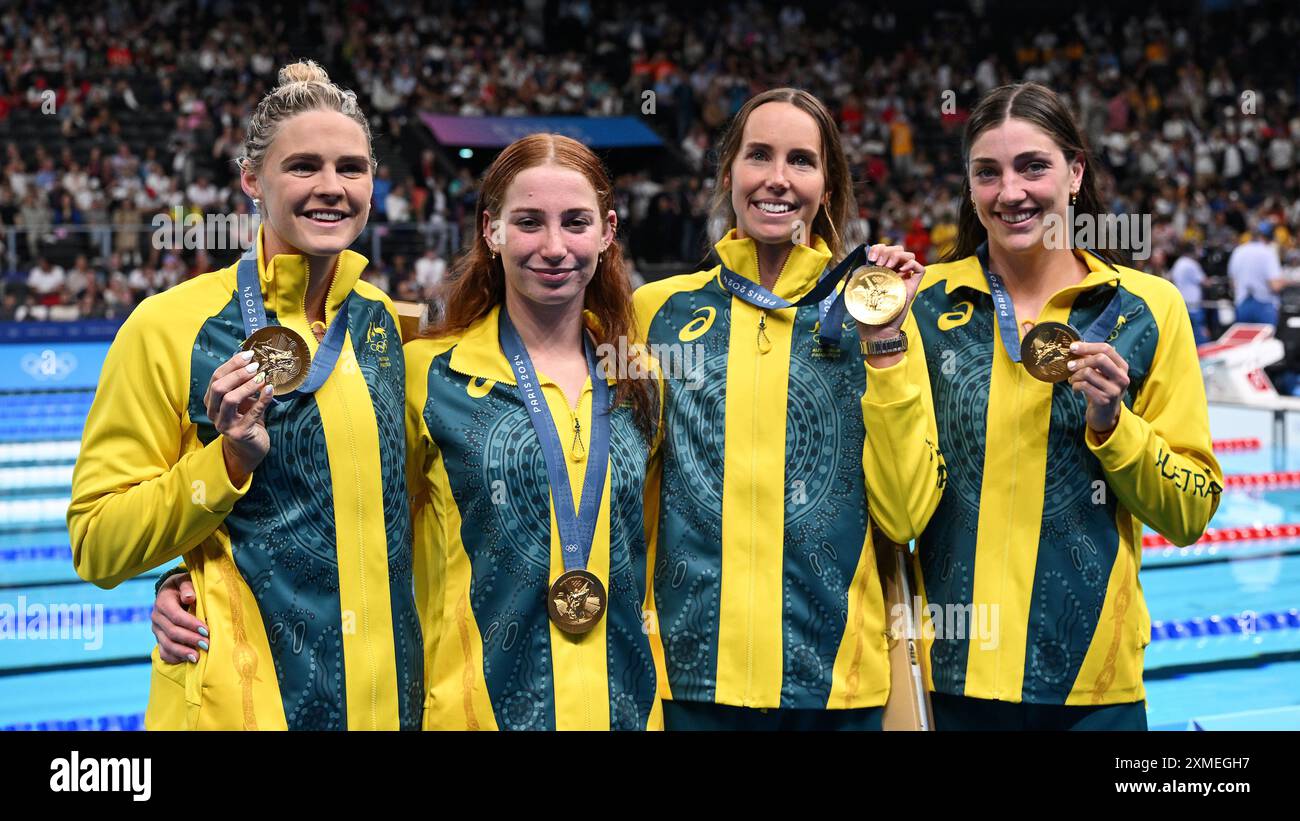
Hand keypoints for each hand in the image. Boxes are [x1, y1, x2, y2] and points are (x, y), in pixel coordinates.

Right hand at [152, 573, 207, 663]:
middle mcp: (157, 617)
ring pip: (167, 645)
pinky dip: (175, 658)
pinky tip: (187, 661)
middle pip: (172, 632)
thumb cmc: (184, 586)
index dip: (191, 624)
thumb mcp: (186, 580)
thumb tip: (189, 597)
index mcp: (163, 601)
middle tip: (207, 644)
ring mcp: (157, 630)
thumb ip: (187, 587)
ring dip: (183, 652)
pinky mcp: (160, 639)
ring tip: (197, 658)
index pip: (176, 616)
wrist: (172, 591)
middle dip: (190, 639)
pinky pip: (164, 652)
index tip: (206, 630)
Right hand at [204, 350, 274, 483]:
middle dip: (238, 374)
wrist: (250, 446)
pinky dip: (262, 400)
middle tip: (256, 366)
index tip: (249, 354)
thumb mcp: (243, 398)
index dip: (232, 364)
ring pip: (230, 400)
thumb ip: (243, 383)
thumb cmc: (247, 418)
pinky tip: (269, 389)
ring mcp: (224, 424)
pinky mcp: (239, 433)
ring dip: (247, 386)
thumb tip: (253, 360)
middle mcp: (213, 412)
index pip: (216, 377)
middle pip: (218, 387)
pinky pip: (251, 414)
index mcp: (211, 400)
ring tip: (262, 377)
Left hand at [856, 243, 924, 342]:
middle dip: (887, 250)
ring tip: (888, 267)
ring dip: (897, 255)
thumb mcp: (857, 291)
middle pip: (897, 249)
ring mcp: (904, 280)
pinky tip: (901, 271)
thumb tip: (860, 261)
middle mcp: (894, 273)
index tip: (871, 257)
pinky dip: (912, 264)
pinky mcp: (912, 288)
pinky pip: (920, 269)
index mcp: (881, 272)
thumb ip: (860, 276)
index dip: (879, 248)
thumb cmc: (866, 314)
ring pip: (908, 255)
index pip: (885, 250)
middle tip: (879, 263)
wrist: (877, 331)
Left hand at [1066, 341, 1130, 434]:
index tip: (1072, 347)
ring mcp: (1114, 390)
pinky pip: (1083, 386)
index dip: (1088, 346)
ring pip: (1088, 373)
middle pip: (1100, 359)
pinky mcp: (1104, 400)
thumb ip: (1092, 360)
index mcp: (1122, 367)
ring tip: (1073, 380)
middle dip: (1081, 361)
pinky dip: (1075, 386)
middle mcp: (1122, 377)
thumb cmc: (1100, 390)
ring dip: (1075, 376)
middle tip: (1069, 366)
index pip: (1106, 349)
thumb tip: (1075, 347)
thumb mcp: (1100, 374)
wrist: (1104, 416)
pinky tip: (1076, 390)